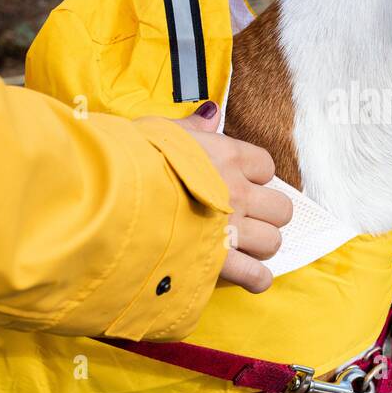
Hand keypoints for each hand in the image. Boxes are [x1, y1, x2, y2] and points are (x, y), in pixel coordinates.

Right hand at [136, 103, 291, 292]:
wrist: (111, 196)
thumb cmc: (131, 160)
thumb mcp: (160, 131)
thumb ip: (192, 127)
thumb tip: (211, 114)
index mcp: (226, 156)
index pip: (266, 166)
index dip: (254, 176)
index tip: (236, 181)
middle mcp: (236, 192)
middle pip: (280, 208)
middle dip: (266, 215)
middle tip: (242, 218)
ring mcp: (231, 227)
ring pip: (272, 240)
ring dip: (259, 245)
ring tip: (239, 246)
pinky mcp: (219, 261)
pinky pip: (257, 275)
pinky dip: (255, 277)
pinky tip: (247, 275)